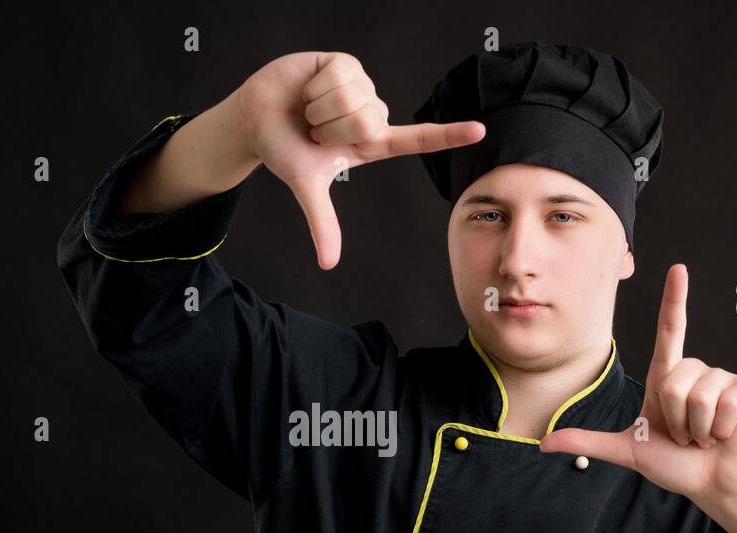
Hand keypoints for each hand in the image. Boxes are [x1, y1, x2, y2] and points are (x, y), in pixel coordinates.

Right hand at [234, 51, 484, 269]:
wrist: (256, 117)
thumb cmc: (284, 149)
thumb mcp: (307, 186)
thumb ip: (323, 223)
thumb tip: (328, 265)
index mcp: (371, 142)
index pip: (416, 139)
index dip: (447, 136)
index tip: (480, 131)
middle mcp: (372, 113)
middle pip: (369, 122)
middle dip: (332, 129)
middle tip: (314, 130)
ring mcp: (362, 86)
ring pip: (353, 99)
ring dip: (321, 109)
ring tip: (308, 110)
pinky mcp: (346, 64)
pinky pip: (340, 77)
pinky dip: (315, 88)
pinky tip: (307, 89)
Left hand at [539, 265, 736, 506]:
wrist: (712, 484)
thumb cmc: (674, 464)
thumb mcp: (626, 451)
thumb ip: (586, 442)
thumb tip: (542, 443)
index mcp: (665, 378)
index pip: (669, 332)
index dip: (673, 300)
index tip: (678, 269)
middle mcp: (693, 372)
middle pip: (671, 381)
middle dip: (673, 419)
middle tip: (683, 436)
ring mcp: (721, 379)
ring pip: (697, 394)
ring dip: (695, 427)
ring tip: (702, 437)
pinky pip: (724, 402)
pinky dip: (718, 429)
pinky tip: (722, 435)